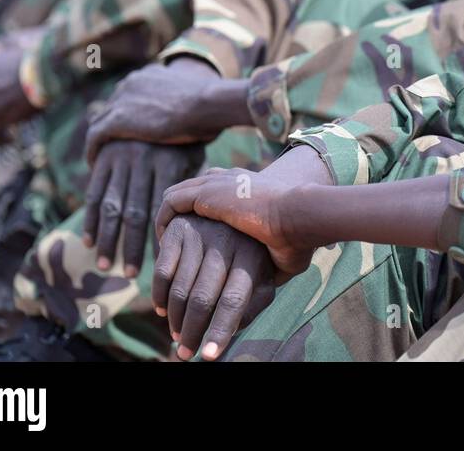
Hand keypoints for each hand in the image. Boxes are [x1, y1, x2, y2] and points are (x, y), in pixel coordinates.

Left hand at [84, 59, 249, 160]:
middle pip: (112, 106)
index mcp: (150, 74)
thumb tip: (197, 119)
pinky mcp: (117, 118)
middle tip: (110, 147)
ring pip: (100, 121)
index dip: (128, 114)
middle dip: (110, 126)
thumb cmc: (212, 105)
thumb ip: (186, 104)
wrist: (208, 102)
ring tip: (99, 159)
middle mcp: (132, 82)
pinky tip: (95, 164)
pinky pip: (95, 136)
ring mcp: (123, 98)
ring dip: (98, 140)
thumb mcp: (196, 98)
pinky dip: (93, 150)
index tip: (128, 132)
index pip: (129, 94)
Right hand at [84, 140, 203, 277]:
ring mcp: (120, 159)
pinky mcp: (103, 158)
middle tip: (129, 275)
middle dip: (130, 246)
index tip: (161, 262)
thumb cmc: (187, 141)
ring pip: (111, 206)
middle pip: (134, 212)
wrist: (164, 104)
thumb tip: (198, 226)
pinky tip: (89, 242)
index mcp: (169, 163)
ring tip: (105, 266)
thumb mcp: (195, 158)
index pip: (163, 209)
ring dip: (106, 238)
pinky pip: (94, 193)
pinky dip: (91, 219)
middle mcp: (142, 162)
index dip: (159, 237)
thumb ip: (192, 188)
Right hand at [151, 214, 275, 359]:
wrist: (241, 208)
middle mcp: (226, 242)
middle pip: (203, 297)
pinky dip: (160, 296)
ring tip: (177, 336)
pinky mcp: (179, 229)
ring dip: (174, 319)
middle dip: (192, 331)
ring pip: (180, 287)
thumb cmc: (254, 253)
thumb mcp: (263, 275)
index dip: (220, 330)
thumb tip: (228, 335)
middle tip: (185, 353)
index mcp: (251, 256)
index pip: (234, 300)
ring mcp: (201, 233)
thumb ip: (252, 302)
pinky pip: (163, 271)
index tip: (209, 356)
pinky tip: (163, 311)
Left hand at [157, 167, 315, 275]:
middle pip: (193, 188)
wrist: (299, 217)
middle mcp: (230, 180)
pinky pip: (171, 204)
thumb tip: (269, 284)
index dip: (205, 211)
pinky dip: (164, 223)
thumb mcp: (280, 248)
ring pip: (177, 196)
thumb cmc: (298, 237)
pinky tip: (164, 245)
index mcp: (249, 187)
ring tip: (165, 247)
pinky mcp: (205, 193)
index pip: (218, 189)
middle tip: (174, 242)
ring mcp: (217, 184)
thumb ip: (268, 260)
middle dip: (181, 213)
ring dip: (169, 220)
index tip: (199, 239)